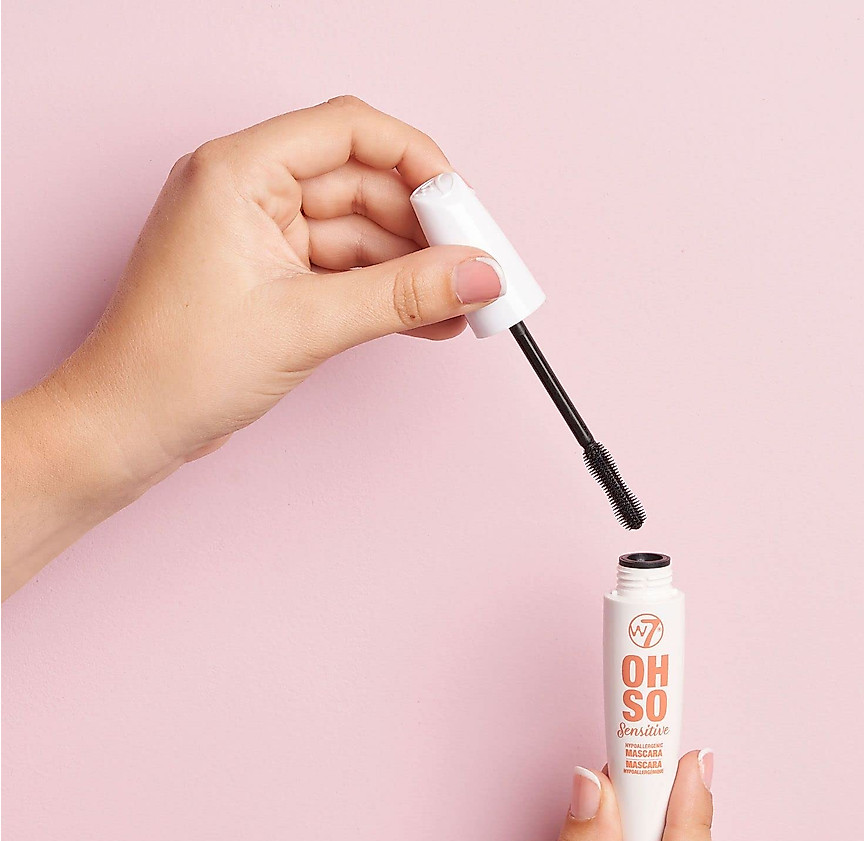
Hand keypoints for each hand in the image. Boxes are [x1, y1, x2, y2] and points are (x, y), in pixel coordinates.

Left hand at [2, 96, 500, 595]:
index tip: (464, 208)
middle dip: (425, 227)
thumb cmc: (176, 367)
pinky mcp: (273, 279)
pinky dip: (388, 294)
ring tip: (464, 306)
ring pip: (361, 233)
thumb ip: (401, 296)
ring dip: (414, 269)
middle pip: (363, 183)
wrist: (128, 428)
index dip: (416, 162)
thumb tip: (477, 276)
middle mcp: (249, 192)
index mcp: (238, 172)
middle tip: (475, 268)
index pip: (348, 131)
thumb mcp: (306, 324)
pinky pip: (347, 271)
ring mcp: (261, 237)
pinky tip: (432, 320)